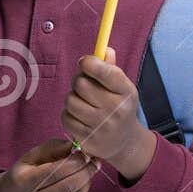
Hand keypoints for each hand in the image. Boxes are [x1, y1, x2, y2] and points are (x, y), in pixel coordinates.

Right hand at [0, 139, 97, 191]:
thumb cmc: (24, 173)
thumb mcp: (32, 157)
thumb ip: (54, 148)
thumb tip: (78, 146)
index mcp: (24, 182)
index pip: (56, 172)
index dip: (75, 162)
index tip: (86, 154)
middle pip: (68, 187)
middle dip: (86, 172)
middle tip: (94, 163)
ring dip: (86, 184)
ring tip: (86, 175)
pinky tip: (79, 190)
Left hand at [63, 48, 155, 180]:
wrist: (124, 142)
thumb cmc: (119, 107)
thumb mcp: (121, 87)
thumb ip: (110, 68)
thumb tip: (104, 48)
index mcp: (126, 92)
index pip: (105, 72)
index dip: (89, 63)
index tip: (84, 62)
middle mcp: (115, 110)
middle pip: (81, 84)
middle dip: (79, 80)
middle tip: (83, 85)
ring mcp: (101, 126)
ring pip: (71, 100)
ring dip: (73, 98)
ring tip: (82, 102)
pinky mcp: (87, 139)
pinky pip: (66, 117)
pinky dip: (68, 113)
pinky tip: (79, 115)